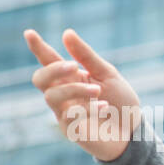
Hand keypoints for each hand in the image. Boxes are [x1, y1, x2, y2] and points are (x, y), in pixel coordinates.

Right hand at [24, 28, 143, 160]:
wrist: (134, 132)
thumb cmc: (120, 102)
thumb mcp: (107, 75)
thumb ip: (86, 56)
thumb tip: (66, 33)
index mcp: (71, 78)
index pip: (49, 61)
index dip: (38, 47)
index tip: (29, 33)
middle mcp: (63, 94)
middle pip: (39, 79)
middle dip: (53, 70)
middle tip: (74, 67)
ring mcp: (64, 113)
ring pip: (51, 97)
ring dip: (75, 90)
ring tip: (98, 92)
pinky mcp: (71, 130)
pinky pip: (68, 115)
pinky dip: (87, 108)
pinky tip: (104, 107)